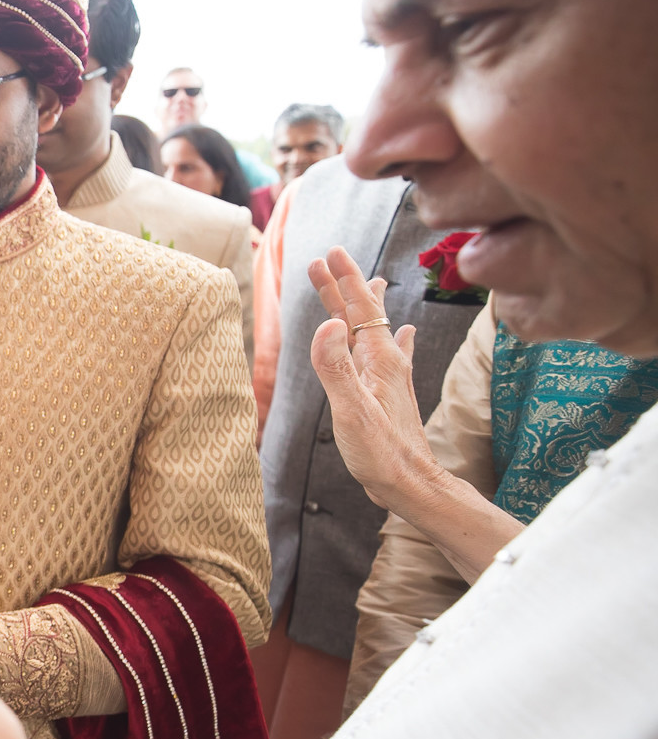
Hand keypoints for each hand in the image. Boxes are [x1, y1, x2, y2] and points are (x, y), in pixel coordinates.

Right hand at [307, 247, 442, 512]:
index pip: (359, 309)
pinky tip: (406, 334)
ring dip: (362, 307)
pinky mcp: (389, 392)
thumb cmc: (382, 453)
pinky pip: (388, 352)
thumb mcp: (351, 410)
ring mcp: (390, 377)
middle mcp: (387, 362)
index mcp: (378, 360)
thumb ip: (335, 367)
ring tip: (365, 284)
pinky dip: (391, 335)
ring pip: (374, 330)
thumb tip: (326, 324)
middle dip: (345, 286)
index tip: (329, 253)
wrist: (412, 484)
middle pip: (364, 314)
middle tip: (327, 261)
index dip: (344, 280)